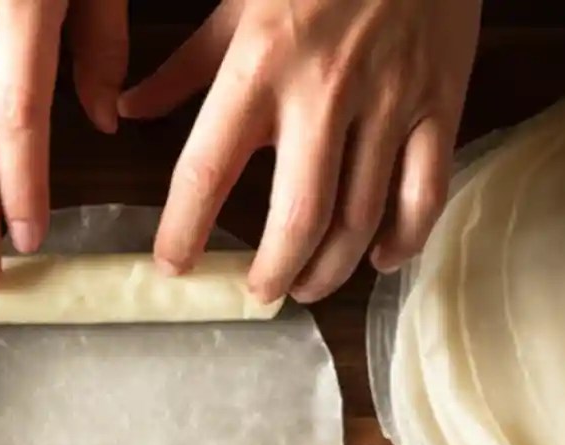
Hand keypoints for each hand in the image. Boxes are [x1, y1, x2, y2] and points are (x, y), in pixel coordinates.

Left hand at [120, 0, 480, 302]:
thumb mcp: (235, 3)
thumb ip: (183, 66)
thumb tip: (126, 111)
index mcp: (258, 66)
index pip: (207, 169)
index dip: (184, 229)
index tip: (172, 265)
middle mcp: (323, 93)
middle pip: (297, 215)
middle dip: (272, 271)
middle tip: (257, 295)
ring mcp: (388, 102)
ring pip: (360, 215)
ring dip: (330, 267)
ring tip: (307, 287)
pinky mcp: (439, 103)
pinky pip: (424, 191)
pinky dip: (404, 238)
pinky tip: (380, 261)